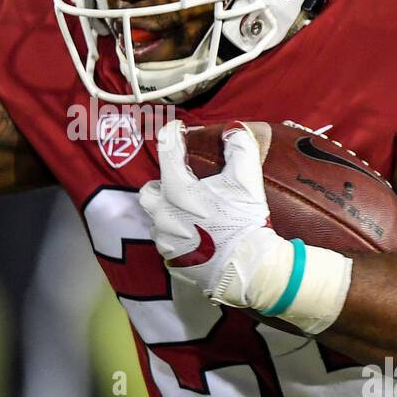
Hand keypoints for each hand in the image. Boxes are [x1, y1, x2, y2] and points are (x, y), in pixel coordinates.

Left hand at [139, 120, 352, 334]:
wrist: (248, 268)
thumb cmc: (244, 220)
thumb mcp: (247, 179)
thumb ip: (240, 147)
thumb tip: (233, 128)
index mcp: (178, 190)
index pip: (167, 152)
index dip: (172, 135)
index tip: (177, 130)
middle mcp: (164, 215)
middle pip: (148, 193)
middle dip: (160, 185)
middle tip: (180, 183)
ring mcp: (166, 241)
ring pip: (157, 220)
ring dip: (168, 213)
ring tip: (188, 212)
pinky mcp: (173, 261)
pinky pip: (168, 245)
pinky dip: (178, 237)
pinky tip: (195, 237)